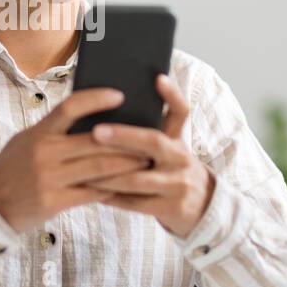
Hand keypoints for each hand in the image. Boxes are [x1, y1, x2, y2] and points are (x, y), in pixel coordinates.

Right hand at [0, 88, 152, 233]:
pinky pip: (90, 194)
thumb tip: (90, 118)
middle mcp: (43, 153)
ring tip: (145, 162)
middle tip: (149, 138)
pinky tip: (124, 187)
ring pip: (98, 169)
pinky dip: (110, 190)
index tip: (119, 95)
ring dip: (126, 165)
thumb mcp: (26, 141)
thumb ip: (53, 131)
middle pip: (94, 141)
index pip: (69, 107)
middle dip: (125, 141)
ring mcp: (48, 178)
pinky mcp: (53, 202)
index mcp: (38, 133)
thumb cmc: (13, 168)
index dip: (96, 99)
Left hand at [85, 73, 215, 237]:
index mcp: (178, 140)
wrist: (203, 209)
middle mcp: (180, 158)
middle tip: (97, 131)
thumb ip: (151, 133)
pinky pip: (134, 203)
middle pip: (153, 142)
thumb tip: (110, 111)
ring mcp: (177, 184)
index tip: (158, 78)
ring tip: (83, 166)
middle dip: (123, 136)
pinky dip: (111, 197)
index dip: (172, 94)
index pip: (181, 112)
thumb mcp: (171, 150)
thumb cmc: (172, 172)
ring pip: (137, 178)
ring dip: (108, 173)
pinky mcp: (170, 208)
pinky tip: (92, 191)